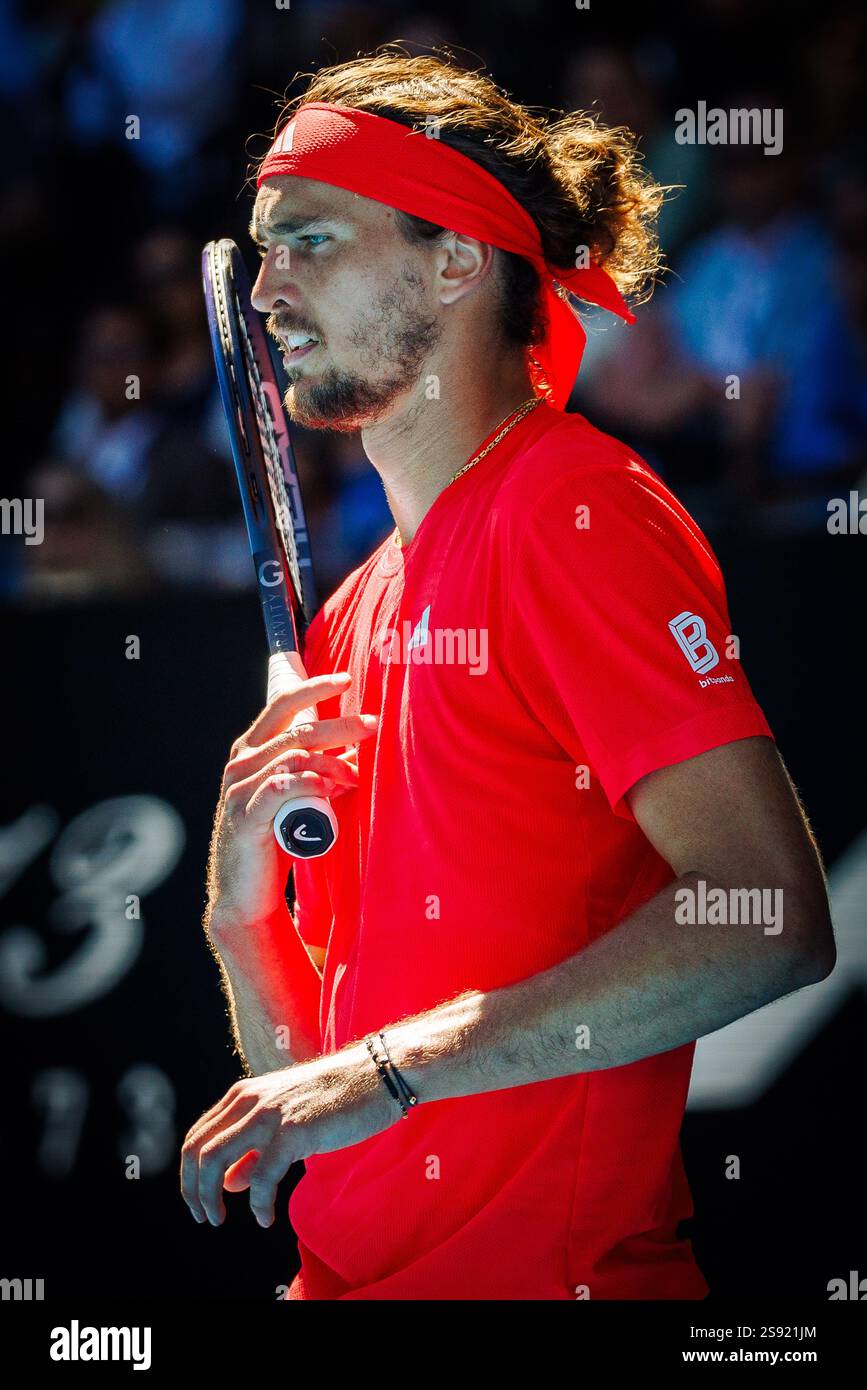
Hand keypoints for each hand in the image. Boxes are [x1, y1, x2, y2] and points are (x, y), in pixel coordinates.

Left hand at [180, 1045, 397, 1226]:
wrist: (377, 1074)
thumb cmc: (335, 1099)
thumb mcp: (286, 1120)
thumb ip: (255, 1147)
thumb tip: (230, 1182)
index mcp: (243, 1094)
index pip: (197, 1136)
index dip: (190, 1175)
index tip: (200, 1201)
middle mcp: (248, 1100)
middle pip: (197, 1150)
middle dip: (193, 1190)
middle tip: (206, 1217)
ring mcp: (269, 1114)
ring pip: (215, 1161)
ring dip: (210, 1198)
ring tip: (220, 1219)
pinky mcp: (294, 1131)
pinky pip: (261, 1177)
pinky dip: (257, 1204)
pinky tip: (266, 1217)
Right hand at [205, 672, 377, 927]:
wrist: (246, 892)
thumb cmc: (275, 841)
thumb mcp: (295, 797)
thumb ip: (316, 771)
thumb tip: (357, 749)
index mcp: (250, 751)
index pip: (282, 706)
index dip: (314, 688)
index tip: (347, 679)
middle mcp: (241, 764)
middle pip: (298, 730)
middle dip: (340, 725)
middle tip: (374, 725)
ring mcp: (240, 789)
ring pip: (295, 759)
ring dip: (333, 763)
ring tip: (358, 776)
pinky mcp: (246, 817)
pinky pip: (280, 789)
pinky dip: (308, 783)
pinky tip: (328, 786)